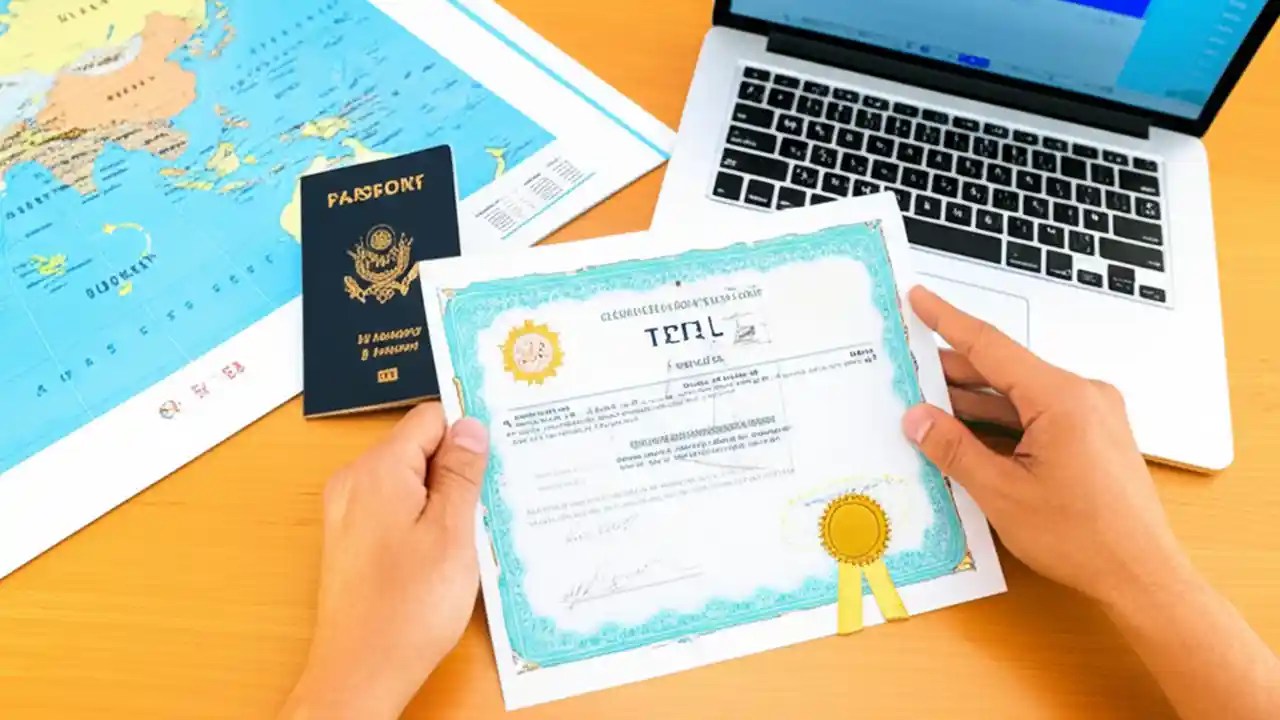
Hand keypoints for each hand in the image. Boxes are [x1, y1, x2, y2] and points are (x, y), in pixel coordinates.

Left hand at [280, 404, 489, 719]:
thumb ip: (461, 473)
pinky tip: (449, 550)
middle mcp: (355, 482)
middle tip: (496, 497)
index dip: (469, 430)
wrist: (360, 673)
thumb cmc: (408, 609)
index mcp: (378, 470)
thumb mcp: (452, 533)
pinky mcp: (351, 540)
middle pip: (418, 447)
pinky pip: (394, 507)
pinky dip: (424, 518)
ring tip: (476, 529)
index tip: (502, 450)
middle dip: (459, 466)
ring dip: (444, 496)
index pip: (430, 418)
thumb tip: (471, 426)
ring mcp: (348, 512)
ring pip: (408, 479)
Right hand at [900, 286, 1190, 608]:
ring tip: (925, 412)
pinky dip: (1000, 425)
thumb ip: (954, 449)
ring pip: (1017, 398)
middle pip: (1002, 372)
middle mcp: (1081, 395)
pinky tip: (965, 438)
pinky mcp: (1091, 435)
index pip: (991, 346)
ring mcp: (1090, 414)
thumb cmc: (1085, 538)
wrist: (1142, 575)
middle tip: (906, 373)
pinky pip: (1035, 417)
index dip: (947, 321)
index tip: (920, 298)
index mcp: (1061, 398)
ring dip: (973, 406)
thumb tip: (918, 419)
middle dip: (950, 375)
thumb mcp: (1002, 493)